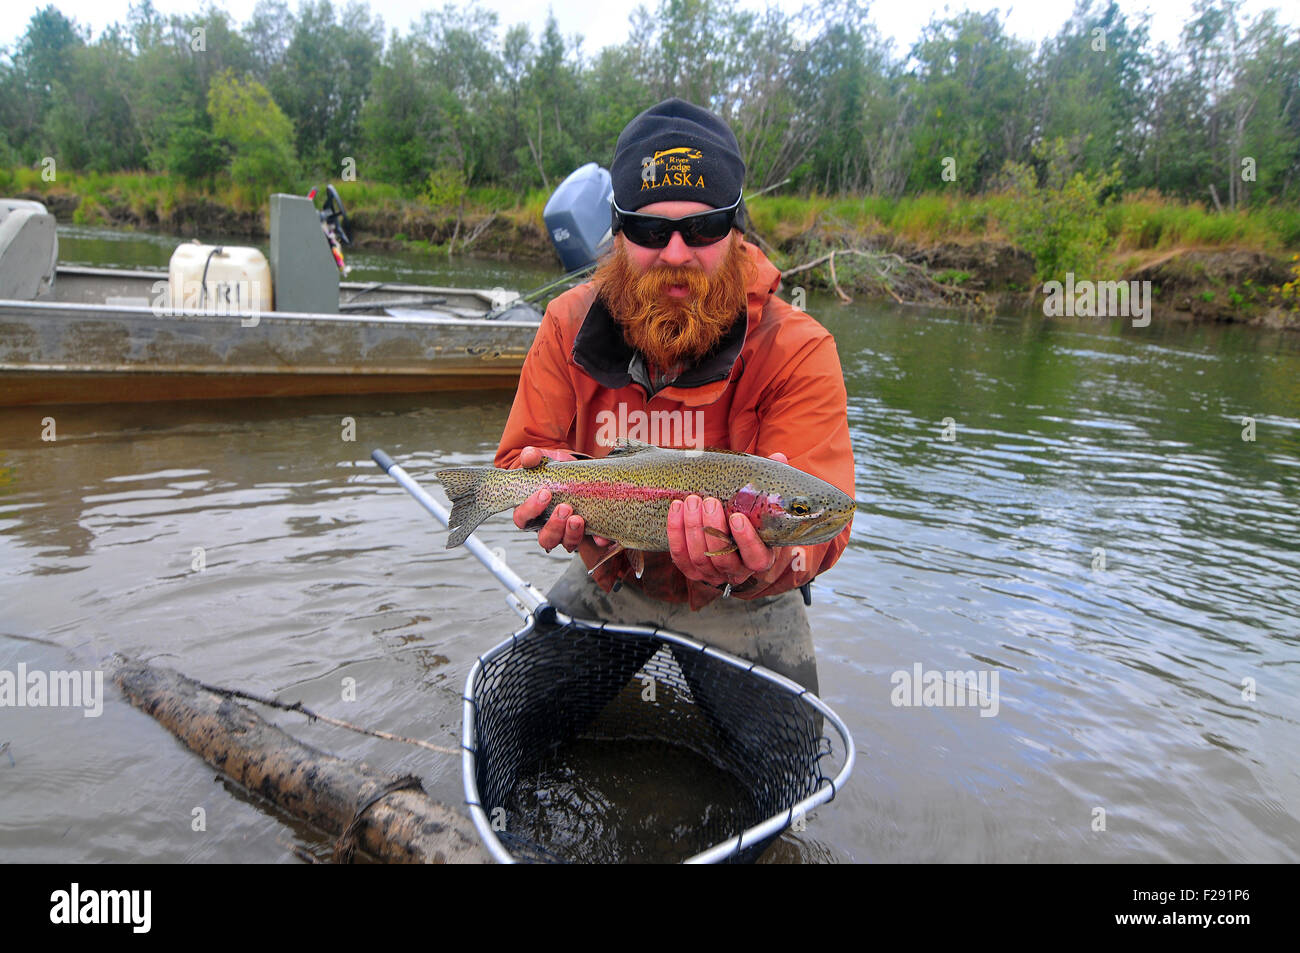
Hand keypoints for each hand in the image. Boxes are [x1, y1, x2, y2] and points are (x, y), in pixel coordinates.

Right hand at [511, 446, 609, 552]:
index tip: (545, 493)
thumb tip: (530, 456)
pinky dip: (597, 541)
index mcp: (531, 513)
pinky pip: (592, 543)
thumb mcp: (542, 461)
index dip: (531, 509)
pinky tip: (601, 536)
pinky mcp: (586, 532)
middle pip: (545, 538)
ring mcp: (567, 532)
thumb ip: (532, 458)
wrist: (575, 472)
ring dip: (572, 534)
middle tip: (565, 507)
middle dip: (555, 525)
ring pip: (566, 543)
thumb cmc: (552, 471)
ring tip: (579, 519)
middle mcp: (547, 527)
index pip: (523, 518)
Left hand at [666, 452, 788, 588]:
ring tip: (691, 501)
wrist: (727, 534)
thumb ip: (772, 483)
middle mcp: (737, 571)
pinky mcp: (691, 570)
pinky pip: (680, 557)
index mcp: (760, 557)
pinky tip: (677, 509)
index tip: (737, 517)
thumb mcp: (764, 503)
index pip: (755, 558)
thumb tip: (778, 457)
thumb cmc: (750, 516)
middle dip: (712, 528)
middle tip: (708, 502)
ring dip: (692, 528)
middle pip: (722, 558)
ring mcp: (712, 573)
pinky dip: (676, 533)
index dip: (746, 540)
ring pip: (700, 557)